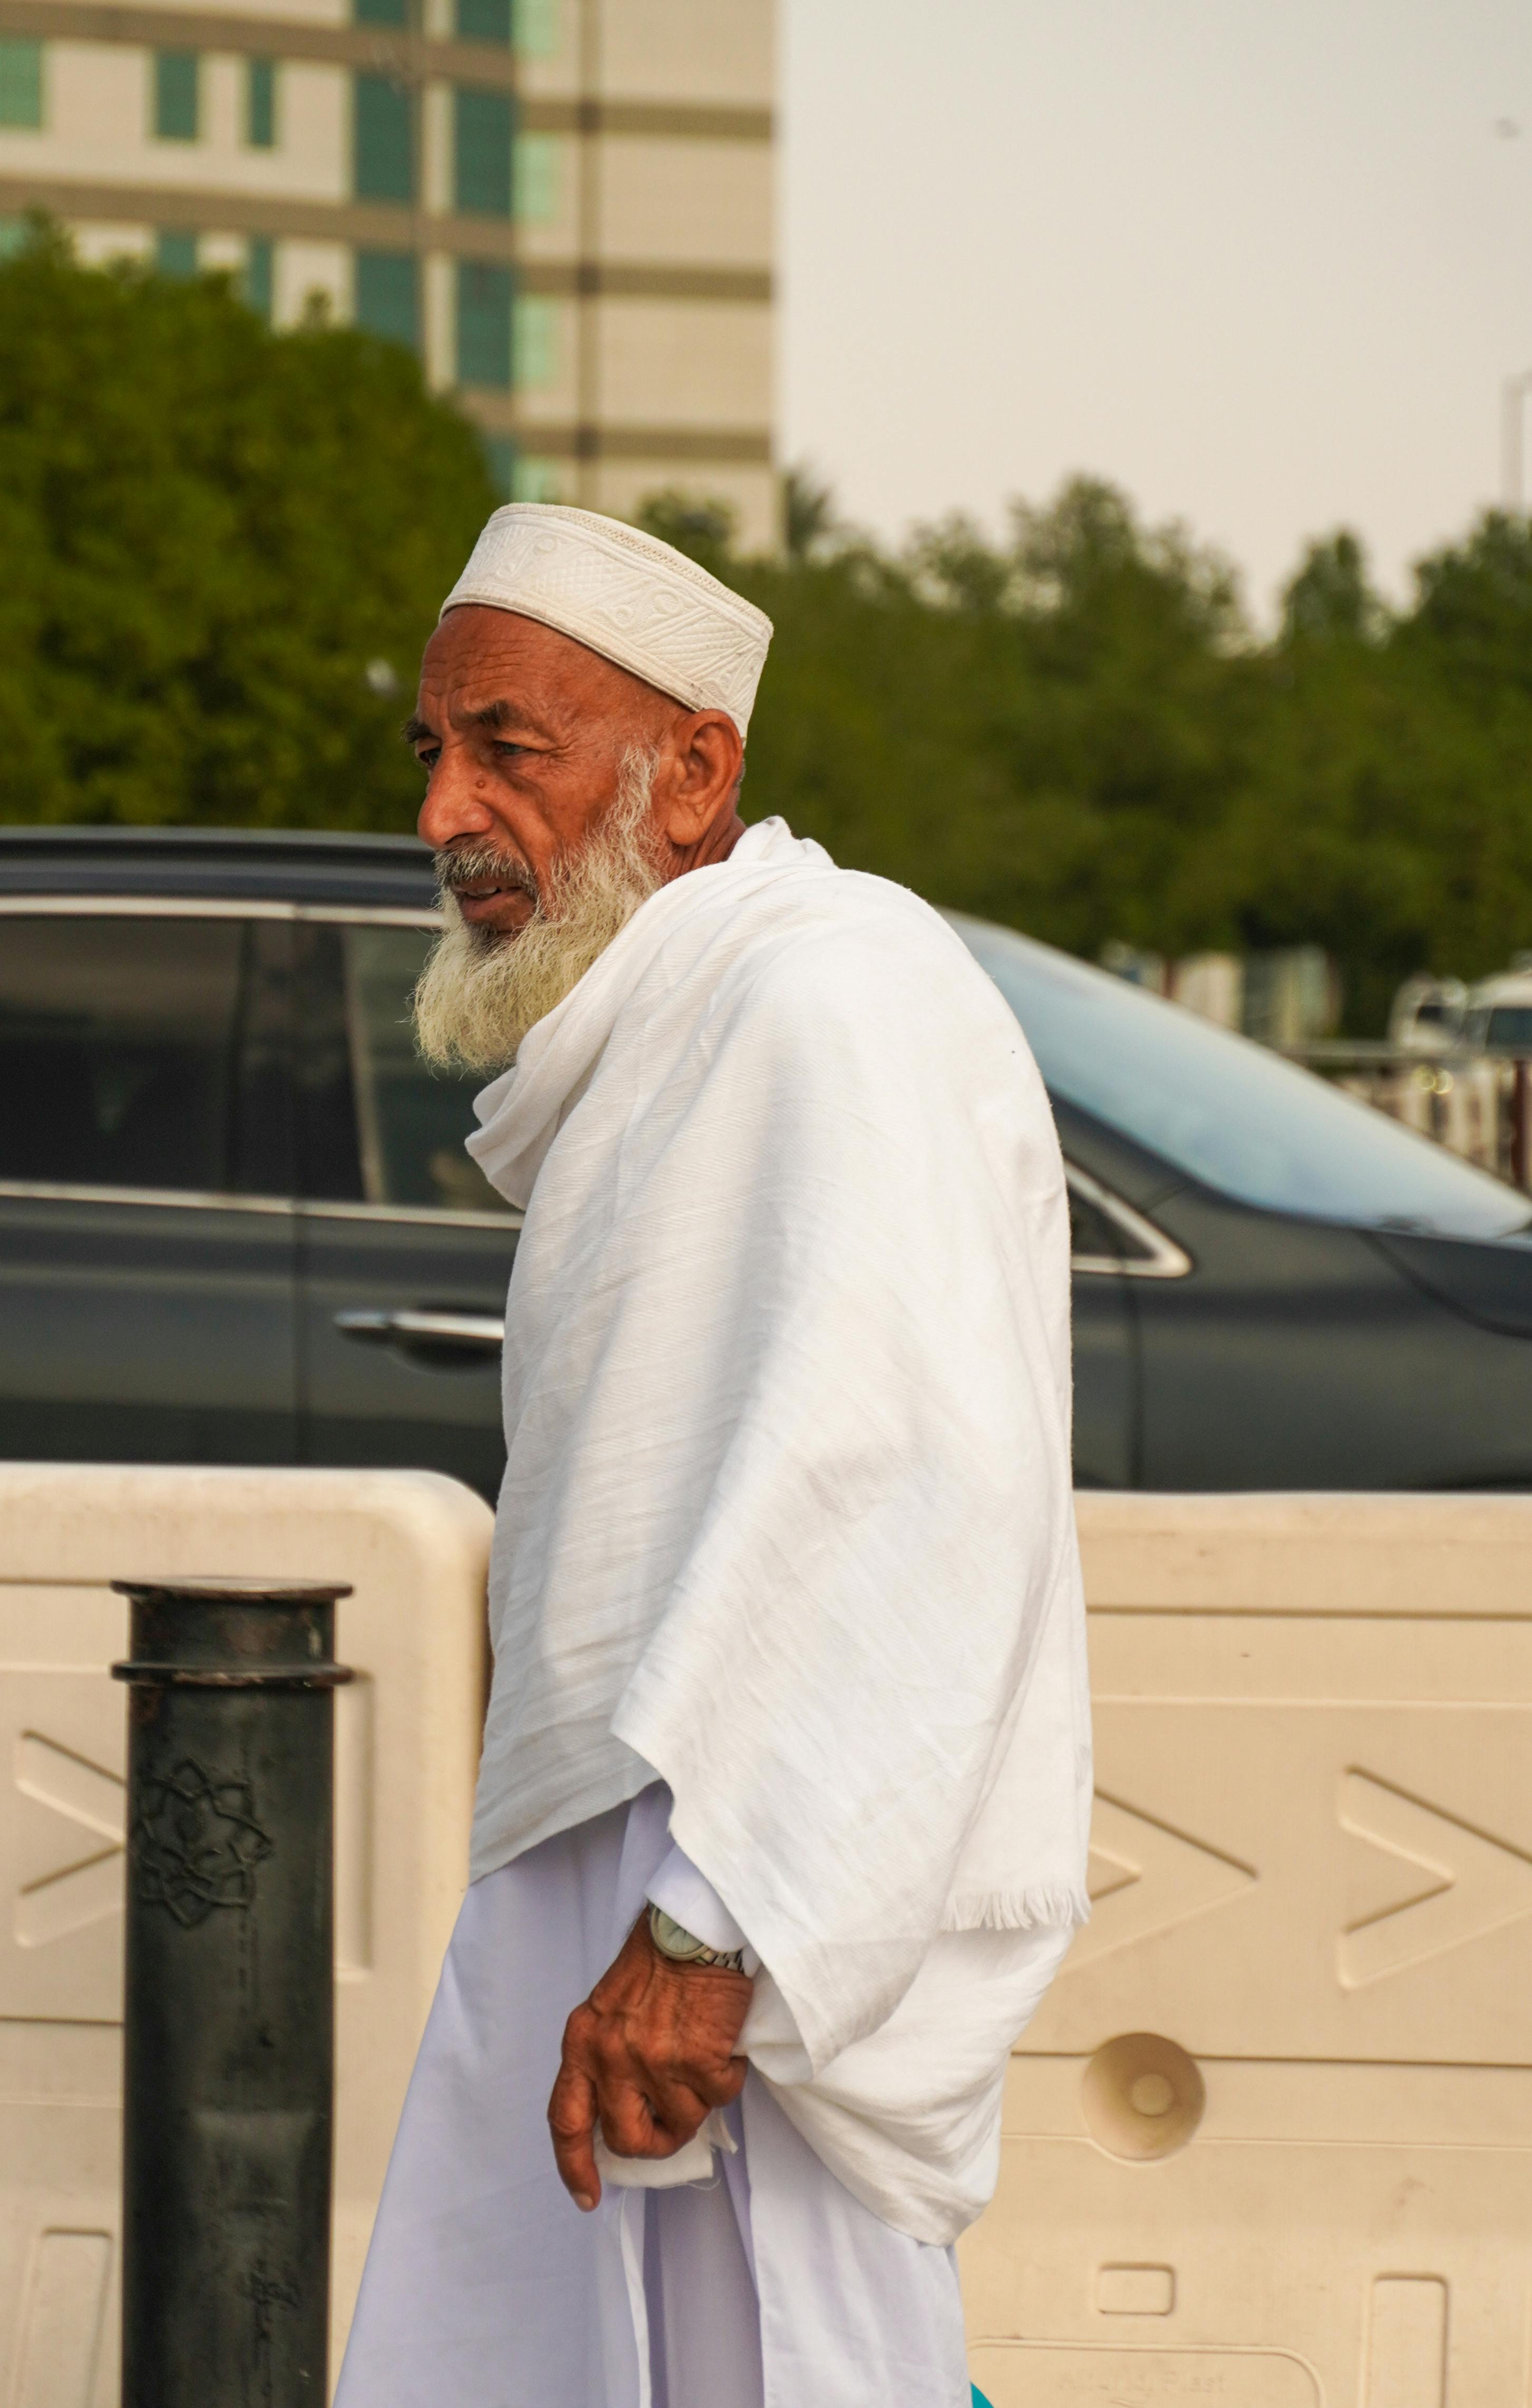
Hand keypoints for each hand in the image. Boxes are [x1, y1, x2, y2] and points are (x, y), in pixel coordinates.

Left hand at [548, 1911, 752, 2210]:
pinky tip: (723, 2047)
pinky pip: (720, 2096)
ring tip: (703, 2058)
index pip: (567, 2121)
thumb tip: (624, 2114)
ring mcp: (655, 2062)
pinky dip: (727, 2078)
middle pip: (627, 2138)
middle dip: (655, 2140)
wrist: (694, 1927)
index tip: (588, 2196)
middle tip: (673, 2118)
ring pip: (683, 2122)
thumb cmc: (655, 1963)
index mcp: (582, 2044)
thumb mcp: (608, 2009)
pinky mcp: (698, 2059)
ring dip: (699, 2100)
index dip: (574, 2167)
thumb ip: (605, 2058)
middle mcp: (612, 2058)